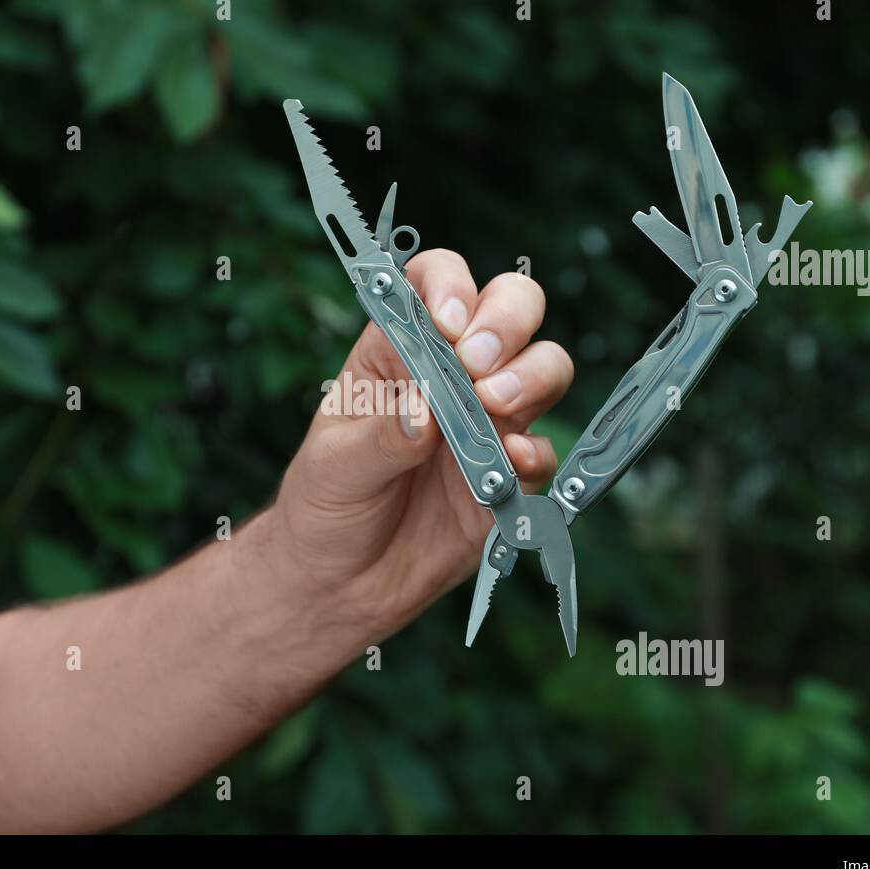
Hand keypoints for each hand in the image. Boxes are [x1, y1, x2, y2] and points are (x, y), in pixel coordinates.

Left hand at [268, 249, 573, 637]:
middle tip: (477, 362)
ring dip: (530, 374)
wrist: (340, 584)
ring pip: (544, 366)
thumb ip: (383, 435)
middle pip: (510, 307)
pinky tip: (510, 464)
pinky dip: (535, 451)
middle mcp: (451, 372)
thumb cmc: (325, 507)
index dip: (449, 286)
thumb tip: (428, 405)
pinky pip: (544, 450)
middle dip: (507, 320)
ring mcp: (488, 419)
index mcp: (398, 349)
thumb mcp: (334, 465)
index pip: (434, 284)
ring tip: (494, 404)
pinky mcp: (510, 474)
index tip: (447, 322)